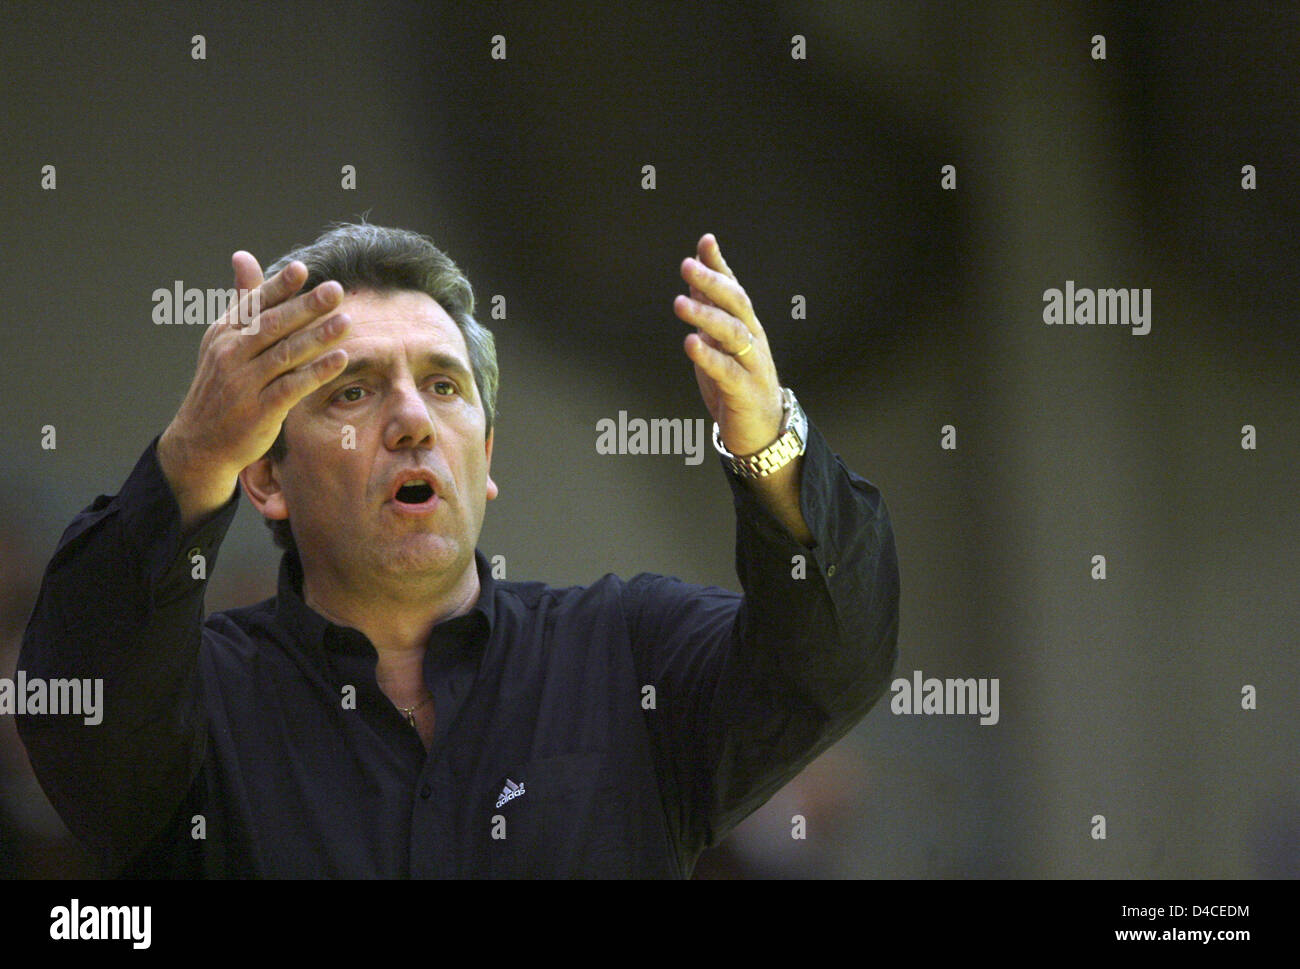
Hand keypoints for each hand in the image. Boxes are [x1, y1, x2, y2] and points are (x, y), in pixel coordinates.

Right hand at [158, 253, 351, 524]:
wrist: (201, 442)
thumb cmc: (222, 384)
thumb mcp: (224, 340)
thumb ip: (243, 301)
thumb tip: (243, 256)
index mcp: (224, 332)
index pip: (254, 304)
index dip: (278, 286)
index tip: (303, 268)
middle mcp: (231, 353)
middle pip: (273, 325)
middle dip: (305, 306)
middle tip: (335, 289)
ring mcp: (244, 382)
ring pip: (285, 354)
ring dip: (317, 336)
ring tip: (346, 320)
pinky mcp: (259, 409)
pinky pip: (292, 386)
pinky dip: (316, 372)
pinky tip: (339, 360)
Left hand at [673, 234, 784, 456]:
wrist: (761, 430)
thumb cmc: (737, 381)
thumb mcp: (719, 341)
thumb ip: (708, 306)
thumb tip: (694, 269)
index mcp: (745, 325)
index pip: (733, 288)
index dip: (719, 265)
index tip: (705, 242)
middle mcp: (752, 339)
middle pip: (735, 304)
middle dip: (711, 282)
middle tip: (686, 266)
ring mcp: (752, 364)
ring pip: (732, 333)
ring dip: (706, 316)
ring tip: (680, 304)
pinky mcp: (745, 390)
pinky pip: (727, 370)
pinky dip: (709, 356)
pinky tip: (691, 343)